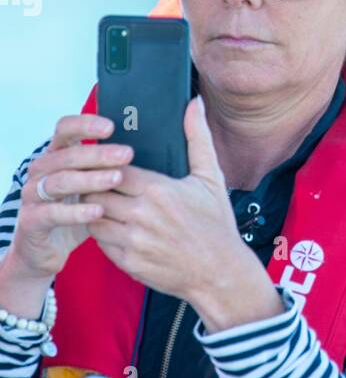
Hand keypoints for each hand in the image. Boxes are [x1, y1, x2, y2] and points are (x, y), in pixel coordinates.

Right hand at [1, 114, 131, 289]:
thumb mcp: (93, 187)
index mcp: (56, 156)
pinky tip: (98, 211)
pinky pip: (52, 212)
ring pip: (60, 181)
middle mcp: (41, 170)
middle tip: (127, 153)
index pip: (65, 130)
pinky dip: (76, 211)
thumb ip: (108, 168)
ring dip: (90, 179)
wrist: (47, 249)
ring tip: (116, 179)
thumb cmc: (76, 212)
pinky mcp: (31, 219)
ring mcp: (32, 194)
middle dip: (98, 154)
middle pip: (67, 155)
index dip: (85, 125)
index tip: (111, 126)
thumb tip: (139, 149)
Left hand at [85, 96, 283, 330]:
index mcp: (159, 190)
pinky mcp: (128, 262)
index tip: (111, 164)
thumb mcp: (211, 179)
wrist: (221, 273)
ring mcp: (133, 241)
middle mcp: (142, 215)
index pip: (112, 168)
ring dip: (95, 209)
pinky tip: (115, 226)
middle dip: (96, 186)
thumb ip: (198, 138)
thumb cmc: (216, 225)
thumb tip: (194, 104)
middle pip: (97, 191)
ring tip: (106, 203)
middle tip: (102, 183)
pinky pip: (101, 242)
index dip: (107, 165)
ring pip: (93, 217)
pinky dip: (103, 233)